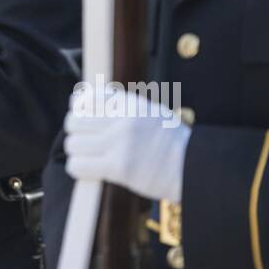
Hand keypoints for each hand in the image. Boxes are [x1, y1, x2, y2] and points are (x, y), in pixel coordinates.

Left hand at [63, 81, 190, 203]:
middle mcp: (122, 120)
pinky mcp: (119, 167)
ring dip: (76, 152)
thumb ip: (122, 106)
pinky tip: (88, 170)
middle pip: (74, 121)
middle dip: (75, 132)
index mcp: (130, 104)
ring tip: (86, 157)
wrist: (195, 167)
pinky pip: (79, 165)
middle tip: (83, 141)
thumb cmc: (172, 143)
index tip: (81, 117)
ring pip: (73, 143)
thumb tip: (85, 100)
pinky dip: (78, 168)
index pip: (87, 98)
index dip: (78, 109)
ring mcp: (120, 143)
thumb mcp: (150, 112)